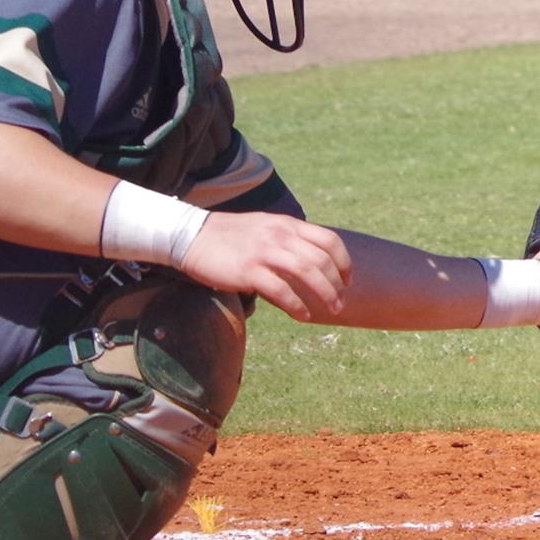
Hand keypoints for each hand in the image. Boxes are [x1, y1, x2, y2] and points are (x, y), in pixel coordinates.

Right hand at [183, 210, 352, 318]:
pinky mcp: (248, 270)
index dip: (344, 261)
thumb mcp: (266, 227)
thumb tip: (310, 261)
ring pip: (307, 273)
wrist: (190, 236)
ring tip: (332, 310)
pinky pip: (281, 290)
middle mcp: (281, 236)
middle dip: (337, 283)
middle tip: (341, 301)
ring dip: (325, 294)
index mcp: (288, 224)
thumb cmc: (230, 236)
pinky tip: (304, 315)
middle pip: (321, 260)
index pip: (329, 240)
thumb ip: (288, 239)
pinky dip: (297, 305)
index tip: (348, 279)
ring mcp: (265, 252)